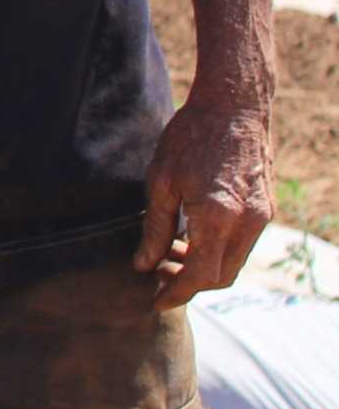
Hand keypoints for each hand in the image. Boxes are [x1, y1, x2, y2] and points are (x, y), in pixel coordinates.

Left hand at [137, 92, 273, 307]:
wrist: (234, 108)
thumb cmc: (190, 138)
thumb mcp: (160, 181)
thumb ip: (154, 227)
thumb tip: (143, 264)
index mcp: (217, 217)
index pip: (199, 275)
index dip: (176, 293)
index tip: (155, 301)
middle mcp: (247, 223)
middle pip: (221, 276)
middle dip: (189, 283)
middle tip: (157, 274)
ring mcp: (262, 217)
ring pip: (234, 262)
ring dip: (204, 267)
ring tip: (169, 253)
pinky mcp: (266, 209)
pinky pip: (242, 244)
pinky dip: (217, 250)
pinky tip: (190, 235)